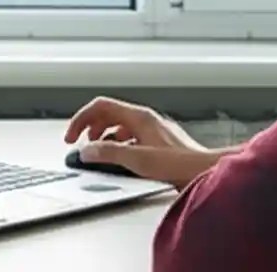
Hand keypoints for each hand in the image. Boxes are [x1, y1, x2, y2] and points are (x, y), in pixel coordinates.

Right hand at [64, 96, 224, 189]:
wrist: (204, 170)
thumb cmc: (179, 163)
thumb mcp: (138, 159)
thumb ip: (109, 153)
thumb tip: (86, 150)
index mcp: (138, 117)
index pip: (100, 106)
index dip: (81, 119)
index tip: (71, 136)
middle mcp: (145, 119)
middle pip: (107, 114)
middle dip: (89, 127)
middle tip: (79, 144)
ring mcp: (152, 129)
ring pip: (118, 125)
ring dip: (102, 136)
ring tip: (96, 152)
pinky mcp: (157, 141)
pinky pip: (130, 136)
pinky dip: (117, 144)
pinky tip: (118, 159)